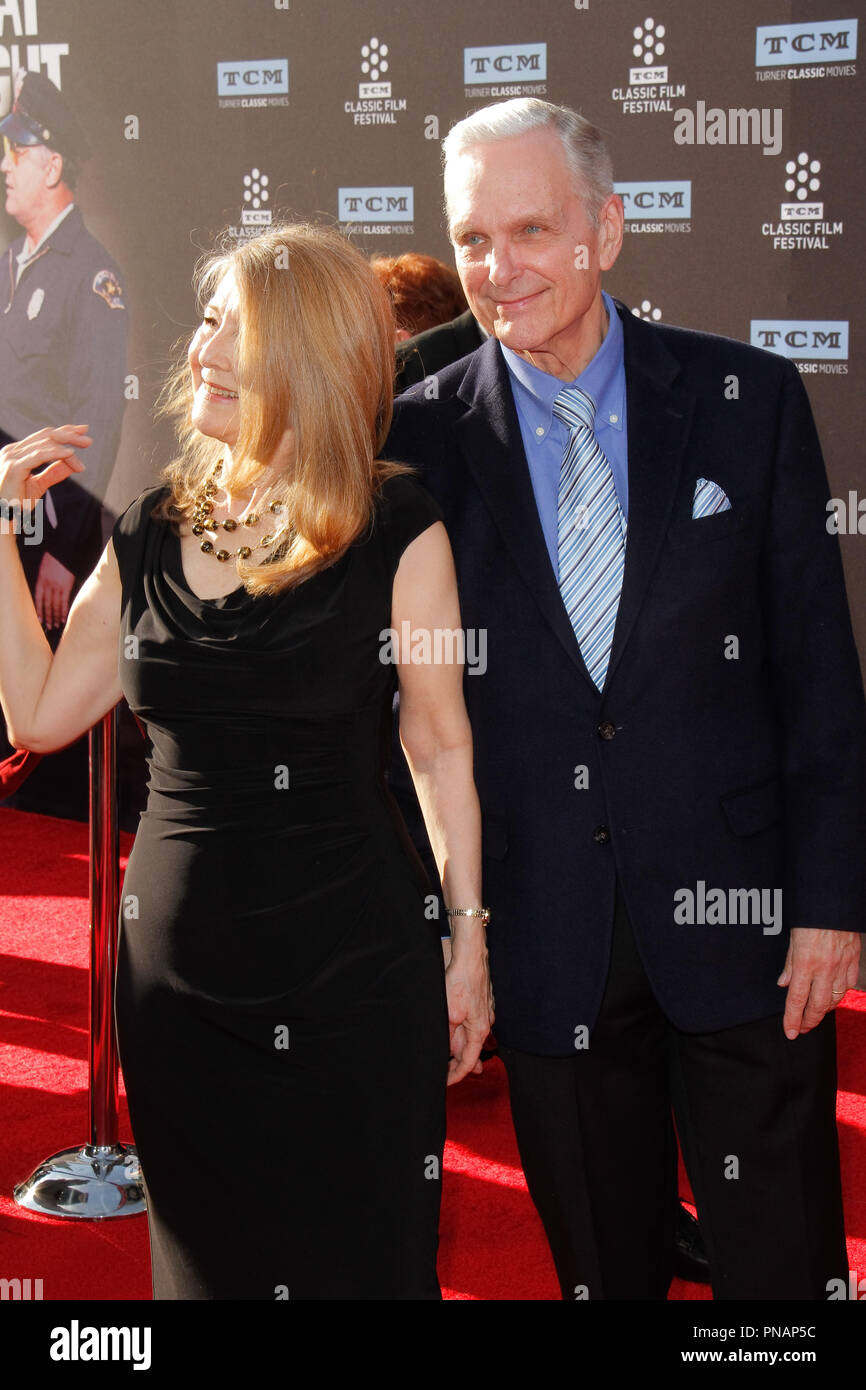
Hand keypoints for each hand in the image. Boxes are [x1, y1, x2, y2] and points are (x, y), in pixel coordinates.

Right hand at [0, 424, 90, 506]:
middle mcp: (13, 451)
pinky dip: (56, 453)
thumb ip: (53, 473)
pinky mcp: (14, 468)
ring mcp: (12, 458)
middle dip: (69, 434)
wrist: (0, 518)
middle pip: (46, 435)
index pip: (43, 437)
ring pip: (45, 444)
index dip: (63, 432)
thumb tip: (73, 464)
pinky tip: (71, 453)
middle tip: (88, 440)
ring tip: (85, 444)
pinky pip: (39, 456)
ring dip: (67, 442)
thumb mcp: (38, 485)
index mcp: (17, 453)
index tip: (82, 432)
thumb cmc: (15, 504)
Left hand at [34, 552, 74, 628]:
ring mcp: (57, 586)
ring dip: (55, 616)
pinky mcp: (66, 586)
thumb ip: (44, 580)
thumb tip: (46, 592)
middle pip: (46, 605)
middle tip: (48, 626)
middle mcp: (47, 585)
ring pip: (55, 605)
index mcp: (40, 581)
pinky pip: (64, 601)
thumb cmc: (54, 558)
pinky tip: (63, 618)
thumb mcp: (44, 568)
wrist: (63, 550)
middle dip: (47, 617)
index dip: (39, 610)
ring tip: (55, 625)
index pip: (38, 599)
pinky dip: (63, 611)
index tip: (40, 620)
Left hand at [444, 940, 494, 1085]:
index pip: (469, 1062)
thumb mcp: (449, 1013)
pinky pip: (471, 1026)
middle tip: (445, 1075)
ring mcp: (483, 1013)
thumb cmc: (461, 982)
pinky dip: (462, 1035)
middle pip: (471, 1051)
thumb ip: (448, 1035)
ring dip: (459, 1050)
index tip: (445, 1082)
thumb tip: (446, 1051)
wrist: (470, 957)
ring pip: (470, 1038)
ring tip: (448, 1061)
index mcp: (479, 1030)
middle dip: (458, 1065)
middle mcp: (485, 1024)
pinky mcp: (479, 1004)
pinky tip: (454, 1036)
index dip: (456, 1075)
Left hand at [777, 927, 860, 1038]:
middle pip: (817, 1005)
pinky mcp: (853, 961)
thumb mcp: (792, 938)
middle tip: (802, 1029)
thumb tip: (784, 984)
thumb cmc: (810, 917)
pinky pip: (848, 985)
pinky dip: (840, 995)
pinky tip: (833, 997)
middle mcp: (825, 968)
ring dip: (824, 1011)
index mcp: (805, 962)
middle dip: (809, 1021)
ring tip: (815, 1016)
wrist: (834, 901)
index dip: (793, 1019)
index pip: (797, 999)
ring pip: (835, 998)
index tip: (790, 1032)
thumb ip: (789, 963)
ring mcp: (841, 966)